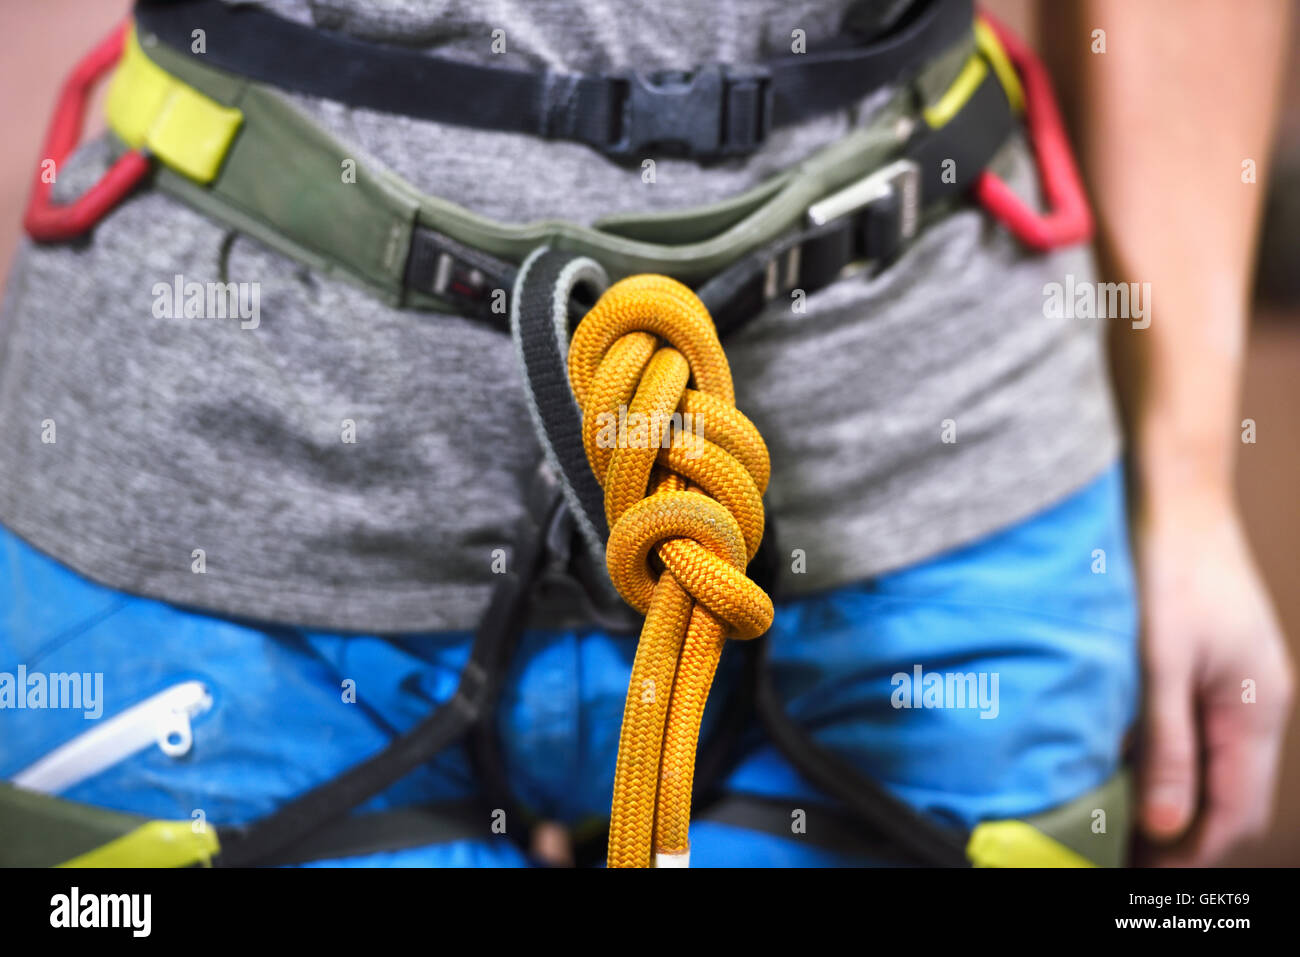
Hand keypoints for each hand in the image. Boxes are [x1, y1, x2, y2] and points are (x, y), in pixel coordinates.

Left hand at [1134, 486, 1293, 865]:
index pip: (1234, 814)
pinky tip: (1130, 769)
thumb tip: (1166, 826)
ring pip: (1217, 770)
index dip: (1192, 855)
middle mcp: (1257, 706)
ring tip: (1124, 829)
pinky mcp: (1215, 668)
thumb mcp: (1159, 664)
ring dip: (1178, 804)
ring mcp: (1240, 686)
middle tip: (1128, 862)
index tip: (1144, 878)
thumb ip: (1166, 746)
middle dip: (1187, 840)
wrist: (1177, 496)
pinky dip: (1172, 764)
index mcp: (1254, 711)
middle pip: (1231, 800)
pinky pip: (1202, 735)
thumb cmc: (1169, 567)